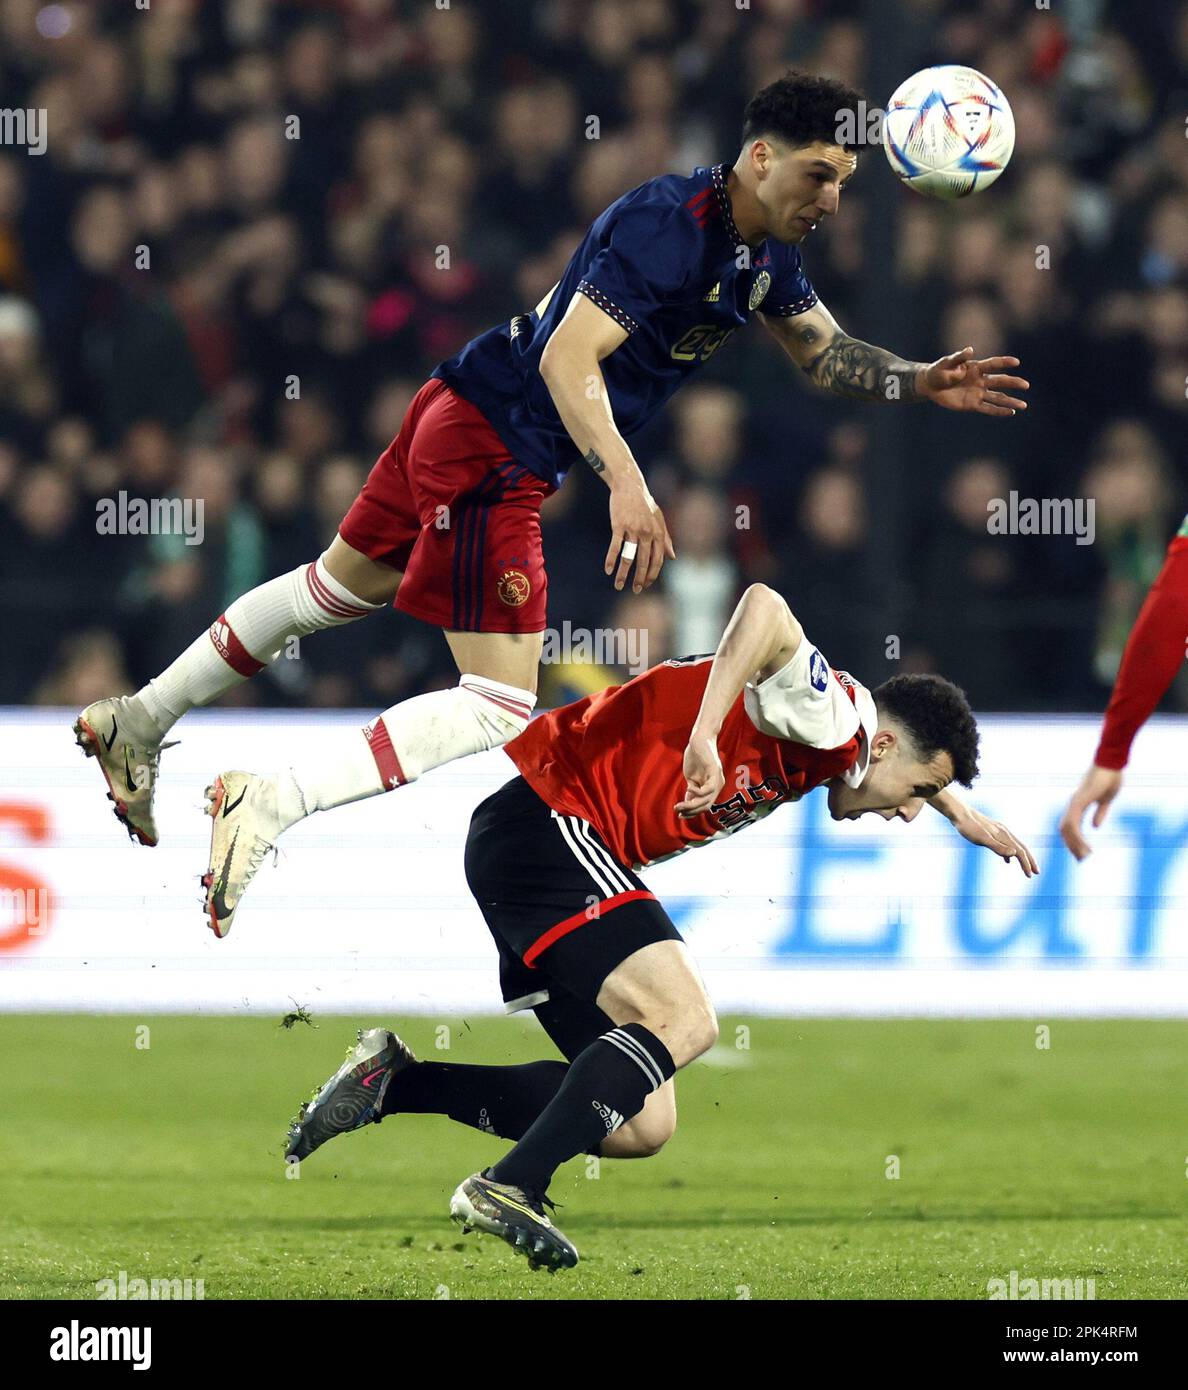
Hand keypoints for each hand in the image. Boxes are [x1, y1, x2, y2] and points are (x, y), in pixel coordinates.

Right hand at [606, 476, 674, 592]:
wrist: (630, 485)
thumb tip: (672, 557)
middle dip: (639, 579)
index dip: (652, 574)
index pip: (657, 560)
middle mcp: (647, 533)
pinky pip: (615, 546)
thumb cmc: (645, 503)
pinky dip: (611, 559)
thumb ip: (666, 539)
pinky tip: (608, 570)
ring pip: (629, 557)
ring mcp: (633, 529)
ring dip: (623, 574)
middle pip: (644, 562)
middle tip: (635, 590)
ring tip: (619, 585)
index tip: (646, 585)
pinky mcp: (619, 525)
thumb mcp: (659, 520)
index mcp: (657, 533)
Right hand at [675, 733, 723, 817]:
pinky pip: (708, 789)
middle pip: (706, 806)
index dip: (692, 813)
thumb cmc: (695, 757)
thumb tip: (688, 803)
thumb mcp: (691, 778)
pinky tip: (689, 788)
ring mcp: (717, 778)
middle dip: (691, 811)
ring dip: (692, 805)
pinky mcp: (715, 771)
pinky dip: (698, 793)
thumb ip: (692, 790)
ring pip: (707, 800)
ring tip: (679, 805)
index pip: (705, 806)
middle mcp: (718, 785)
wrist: (698, 740)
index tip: (680, 815)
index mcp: (713, 787)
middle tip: (678, 811)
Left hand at [918, 346, 1028, 415]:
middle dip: (1013, 383)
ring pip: (997, 397)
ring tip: (1023, 405)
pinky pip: (988, 408)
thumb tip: (970, 350)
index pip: (993, 364)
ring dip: (1010, 401)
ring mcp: (978, 392)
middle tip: (1026, 385)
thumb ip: (958, 358)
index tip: (1016, 362)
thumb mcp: (946, 363)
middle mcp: (980, 380)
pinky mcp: (972, 404)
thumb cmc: (939, 371)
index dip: (1004, 362)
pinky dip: (998, 411)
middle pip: (999, 381)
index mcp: (976, 367)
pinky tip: (1010, 413)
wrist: (930, 386)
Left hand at [952, 804, 1038, 876]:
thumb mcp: (982, 839)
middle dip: (1029, 861)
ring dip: (1021, 857)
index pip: (1020, 851)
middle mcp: (1004, 832)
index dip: (1026, 864)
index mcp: (1004, 835)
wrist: (959, 813)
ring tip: (1026, 868)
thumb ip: (998, 847)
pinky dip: (1010, 853)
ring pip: (1014, 846)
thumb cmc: (968, 827)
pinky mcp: (992, 832)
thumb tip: (1015, 854)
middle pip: (1021, 848)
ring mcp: (999, 831)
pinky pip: (1006, 844)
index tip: (1030, 875)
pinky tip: (1007, 860)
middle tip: (1037, 872)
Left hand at [1059, 765, 1122, 860]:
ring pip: (1068, 829)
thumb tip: (1095, 826)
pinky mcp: (1079, 801)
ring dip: (1074, 844)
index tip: (1081, 853)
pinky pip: (1074, 822)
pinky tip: (1085, 845)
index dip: (1074, 840)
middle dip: (1071, 846)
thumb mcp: (1106, 800)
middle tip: (1080, 860)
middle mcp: (1073, 804)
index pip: (1071, 826)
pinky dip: (1077, 836)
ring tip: (1084, 857)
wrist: (1111, 763)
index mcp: (1079, 804)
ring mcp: (1074, 802)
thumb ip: (1100, 812)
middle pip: (1065, 830)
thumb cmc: (1110, 778)